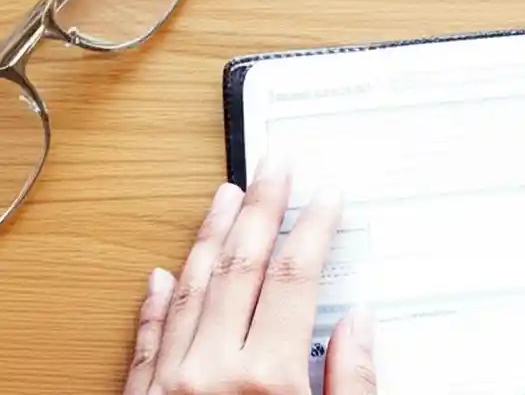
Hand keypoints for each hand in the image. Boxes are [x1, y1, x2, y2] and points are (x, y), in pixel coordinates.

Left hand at [123, 159, 375, 394]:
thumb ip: (352, 381)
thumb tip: (359, 323)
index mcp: (270, 379)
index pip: (295, 280)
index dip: (313, 230)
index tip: (326, 198)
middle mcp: (213, 372)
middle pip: (240, 268)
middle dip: (261, 210)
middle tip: (272, 168)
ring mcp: (170, 385)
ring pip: (191, 291)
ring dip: (211, 237)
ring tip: (226, 198)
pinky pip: (148, 340)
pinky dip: (157, 304)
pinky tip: (164, 276)